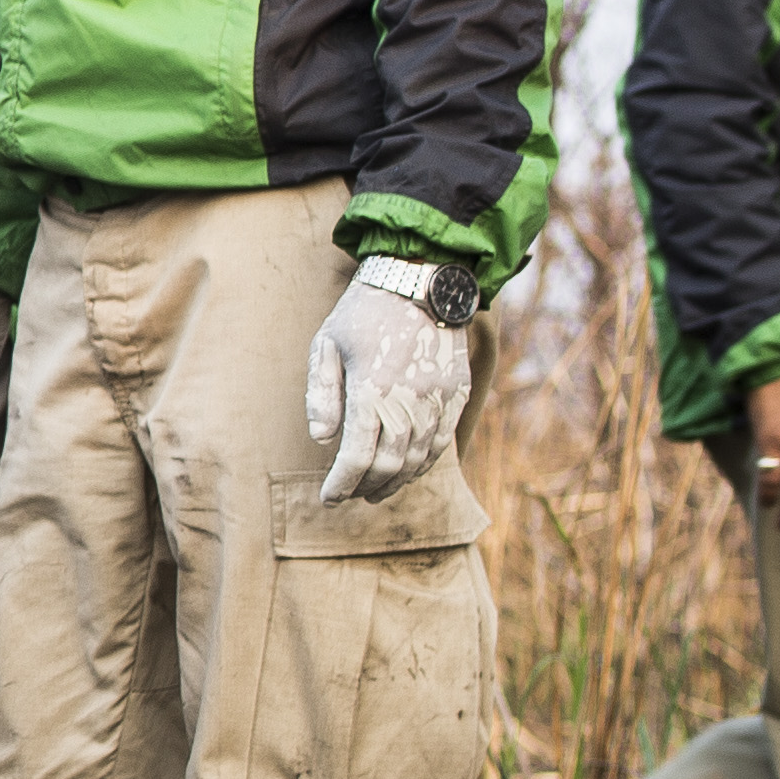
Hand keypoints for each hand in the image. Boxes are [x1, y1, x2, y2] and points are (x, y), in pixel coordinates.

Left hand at [305, 274, 472, 504]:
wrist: (419, 280)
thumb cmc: (363, 312)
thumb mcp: (326, 344)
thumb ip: (322, 394)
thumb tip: (322, 439)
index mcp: (371, 388)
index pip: (356, 456)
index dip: (341, 484)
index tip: (328, 498)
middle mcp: (408, 398)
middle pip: (389, 464)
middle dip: (366, 487)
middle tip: (349, 495)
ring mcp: (438, 397)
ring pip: (419, 458)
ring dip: (396, 480)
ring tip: (375, 490)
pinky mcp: (457, 392)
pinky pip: (443, 441)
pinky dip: (423, 463)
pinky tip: (407, 470)